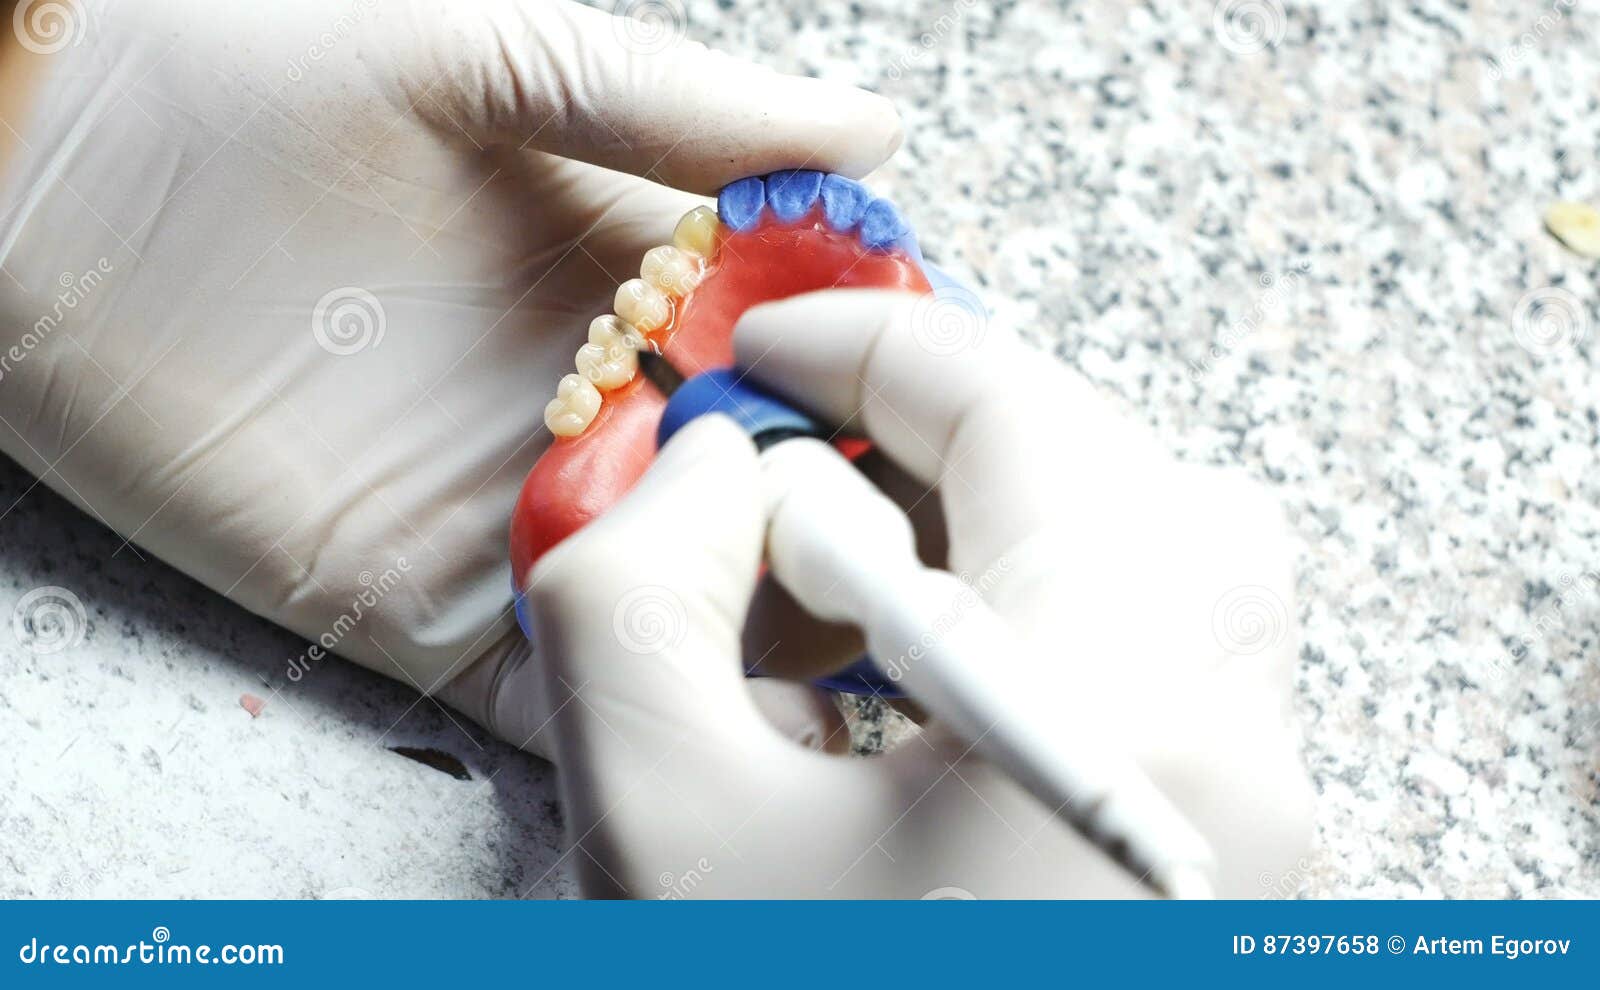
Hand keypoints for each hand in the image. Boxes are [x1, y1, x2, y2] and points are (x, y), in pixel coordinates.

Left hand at [0, 0, 899, 755]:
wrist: (46, 168)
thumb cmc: (247, 71)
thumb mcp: (482, 52)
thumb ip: (675, 106)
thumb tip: (875, 128)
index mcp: (624, 278)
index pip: (791, 347)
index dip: (872, 375)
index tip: (948, 407)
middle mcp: (591, 407)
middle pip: (757, 490)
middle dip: (836, 514)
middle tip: (913, 542)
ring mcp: (516, 512)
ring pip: (683, 601)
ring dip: (758, 620)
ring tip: (846, 628)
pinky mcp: (423, 601)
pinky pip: (558, 679)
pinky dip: (631, 703)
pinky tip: (710, 713)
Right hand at [525, 289, 1313, 897]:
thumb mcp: (649, 816)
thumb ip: (635, 587)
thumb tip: (713, 467)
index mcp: (1128, 719)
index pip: (1031, 419)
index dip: (879, 342)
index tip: (764, 341)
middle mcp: (1242, 763)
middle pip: (1123, 483)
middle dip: (944, 441)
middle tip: (799, 464)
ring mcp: (1253, 828)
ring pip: (1150, 579)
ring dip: (986, 539)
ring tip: (826, 594)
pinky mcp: (1220, 873)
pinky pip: (1150, 679)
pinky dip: (1024, 636)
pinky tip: (896, 702)